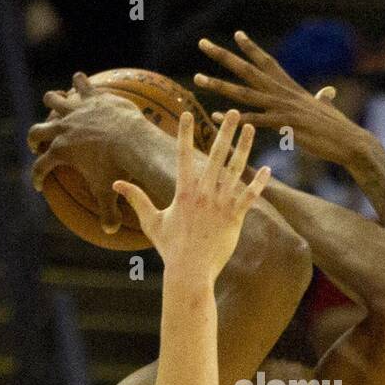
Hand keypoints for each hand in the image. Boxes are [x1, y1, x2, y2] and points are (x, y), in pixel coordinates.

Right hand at [28, 72, 153, 234]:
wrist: (130, 142)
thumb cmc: (117, 169)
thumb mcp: (109, 193)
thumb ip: (108, 213)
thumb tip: (110, 231)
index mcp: (61, 153)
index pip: (41, 167)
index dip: (37, 177)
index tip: (39, 185)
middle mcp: (62, 130)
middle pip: (38, 132)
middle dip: (35, 138)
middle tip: (36, 142)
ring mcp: (75, 111)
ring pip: (54, 101)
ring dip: (52, 101)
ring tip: (52, 101)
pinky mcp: (91, 97)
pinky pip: (80, 85)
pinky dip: (79, 82)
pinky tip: (79, 78)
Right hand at [113, 109, 270, 282]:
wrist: (190, 272)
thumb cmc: (170, 248)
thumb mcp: (151, 221)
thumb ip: (136, 199)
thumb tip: (116, 183)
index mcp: (183, 191)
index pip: (183, 155)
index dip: (185, 133)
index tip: (188, 113)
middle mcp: (203, 193)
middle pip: (216, 155)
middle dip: (224, 131)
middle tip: (231, 112)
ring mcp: (220, 204)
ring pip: (235, 170)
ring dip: (243, 147)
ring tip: (250, 128)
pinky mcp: (234, 218)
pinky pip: (249, 196)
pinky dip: (258, 183)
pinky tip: (267, 169)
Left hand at [194, 31, 371, 166]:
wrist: (351, 142)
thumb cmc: (338, 129)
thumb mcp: (325, 109)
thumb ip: (322, 99)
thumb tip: (326, 92)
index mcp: (291, 88)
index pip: (268, 62)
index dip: (252, 48)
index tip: (237, 34)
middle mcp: (284, 92)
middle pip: (248, 70)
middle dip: (224, 56)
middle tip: (203, 43)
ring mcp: (284, 107)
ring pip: (244, 93)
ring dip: (219, 85)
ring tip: (197, 78)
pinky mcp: (285, 125)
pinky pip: (255, 119)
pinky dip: (236, 118)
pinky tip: (218, 117)